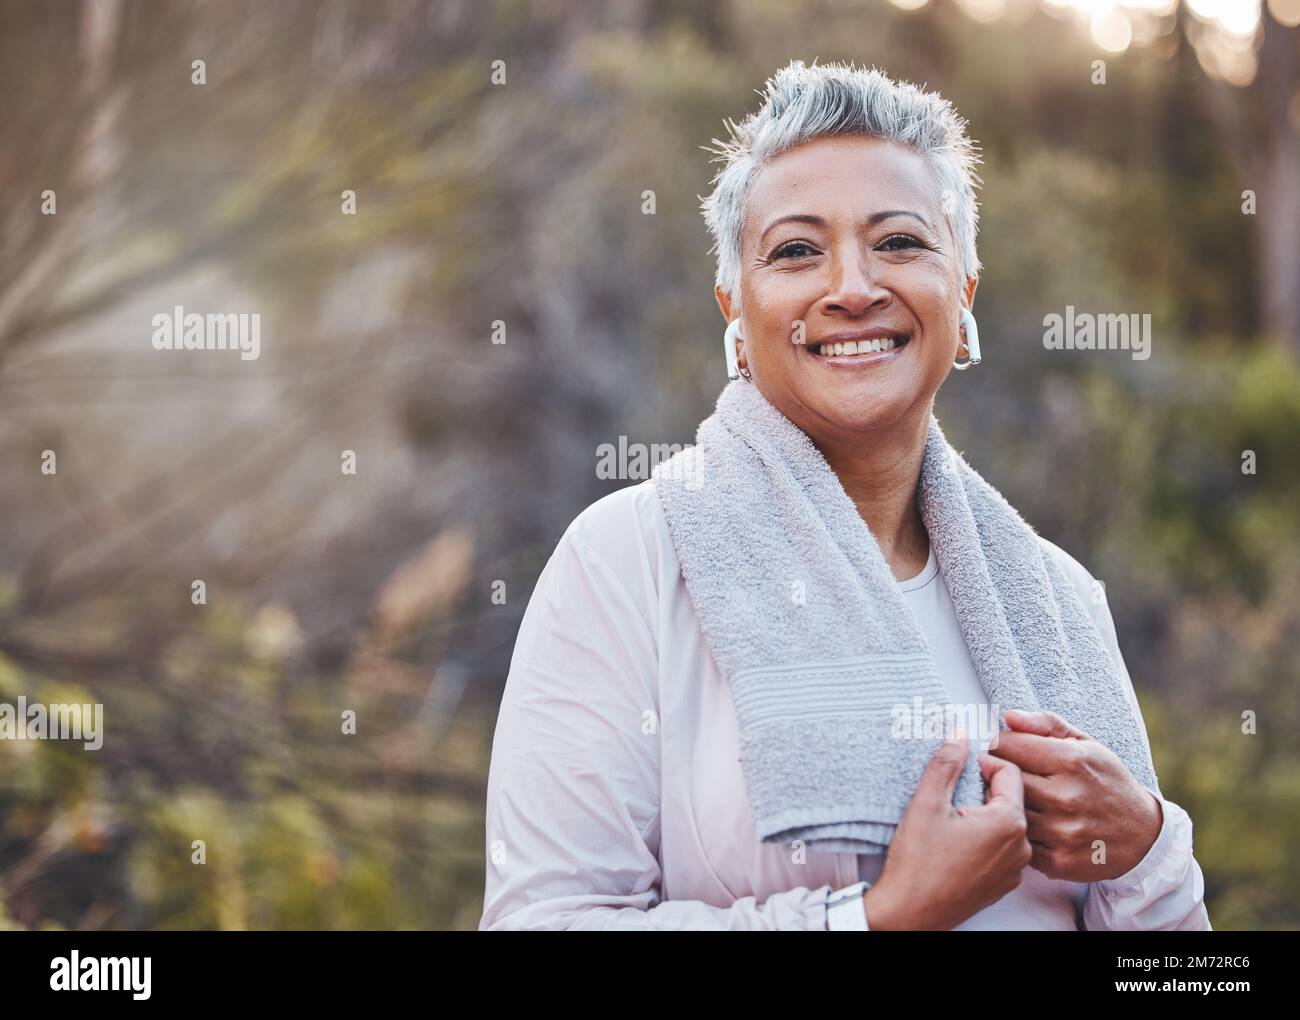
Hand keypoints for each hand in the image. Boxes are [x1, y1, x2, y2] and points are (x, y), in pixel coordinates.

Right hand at [867, 732, 1031, 929]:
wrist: (910, 912)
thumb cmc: (917, 862)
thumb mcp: (927, 803)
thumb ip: (946, 764)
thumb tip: (959, 736)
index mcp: (1008, 822)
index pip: (1009, 772)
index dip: (982, 762)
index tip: (960, 766)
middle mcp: (1020, 846)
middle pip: (1010, 797)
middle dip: (983, 787)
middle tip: (952, 792)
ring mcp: (1015, 868)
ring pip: (1007, 822)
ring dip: (984, 813)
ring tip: (953, 818)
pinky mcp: (1005, 883)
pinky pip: (1003, 847)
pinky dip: (985, 837)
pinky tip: (958, 842)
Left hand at [987, 709, 1161, 882]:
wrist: (1142, 835)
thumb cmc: (1106, 781)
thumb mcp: (1085, 744)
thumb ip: (1045, 724)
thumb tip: (1008, 716)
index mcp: (1071, 761)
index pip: (1007, 746)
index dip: (998, 745)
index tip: (1001, 749)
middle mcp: (1065, 797)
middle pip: (1003, 779)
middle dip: (996, 773)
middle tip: (1000, 773)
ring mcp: (1061, 832)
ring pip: (1007, 811)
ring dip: (1005, 804)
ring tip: (1012, 798)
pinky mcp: (1058, 861)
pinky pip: (1018, 841)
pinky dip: (1018, 832)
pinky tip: (1027, 824)